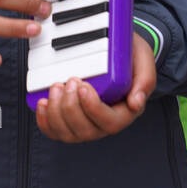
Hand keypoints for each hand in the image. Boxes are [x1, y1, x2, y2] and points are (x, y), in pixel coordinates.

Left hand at [36, 31, 156, 142]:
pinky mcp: (68, 121)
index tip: (84, 86)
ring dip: (56, 113)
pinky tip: (42, 102)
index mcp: (124, 113)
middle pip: (85, 131)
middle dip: (71, 107)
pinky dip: (45, 120)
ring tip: (55, 87)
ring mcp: (85, 125)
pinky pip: (54, 131)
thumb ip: (144, 81)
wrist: (117, 53)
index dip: (93, 108)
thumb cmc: (130, 59)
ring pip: (67, 133)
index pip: (109, 123)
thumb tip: (136, 103)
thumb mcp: (143, 63)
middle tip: (69, 81)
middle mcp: (104, 124)